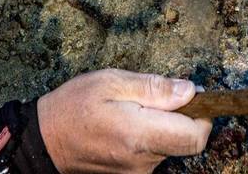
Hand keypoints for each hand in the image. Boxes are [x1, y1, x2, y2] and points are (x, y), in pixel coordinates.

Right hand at [37, 69, 211, 172]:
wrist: (44, 141)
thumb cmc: (73, 106)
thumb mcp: (111, 82)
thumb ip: (153, 88)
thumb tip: (190, 91)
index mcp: (140, 135)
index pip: (194, 137)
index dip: (202, 115)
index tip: (192, 96)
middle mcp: (143, 160)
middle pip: (184, 141)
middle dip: (180, 116)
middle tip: (154, 96)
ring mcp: (138, 171)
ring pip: (169, 145)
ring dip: (162, 125)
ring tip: (132, 108)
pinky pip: (154, 152)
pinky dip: (150, 135)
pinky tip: (127, 122)